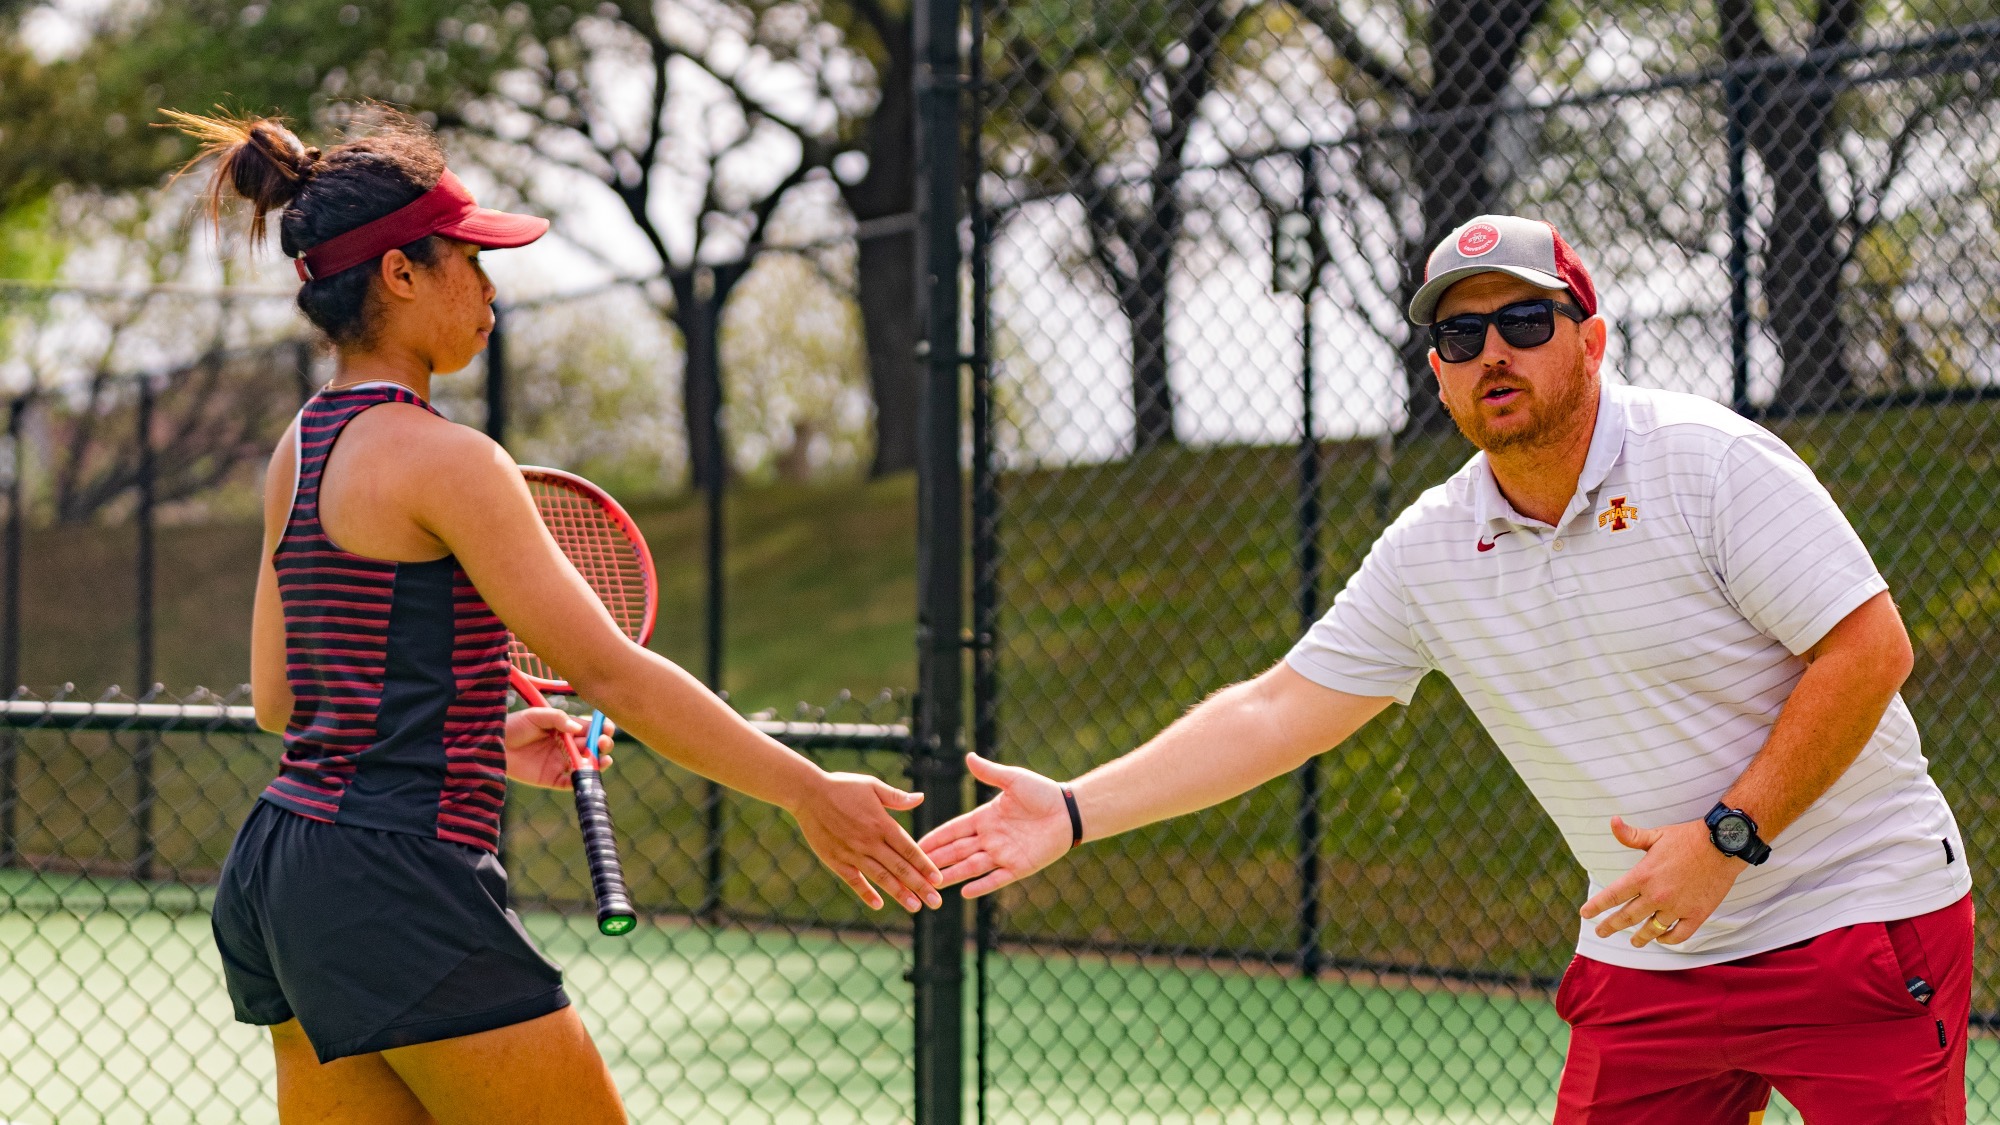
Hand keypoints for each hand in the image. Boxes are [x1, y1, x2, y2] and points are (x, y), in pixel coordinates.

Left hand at [504, 707, 615, 788]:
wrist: (493, 745)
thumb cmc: (514, 726)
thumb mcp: (536, 715)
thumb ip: (557, 718)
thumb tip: (578, 728)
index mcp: (565, 729)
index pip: (589, 729)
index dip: (601, 728)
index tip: (606, 728)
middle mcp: (567, 746)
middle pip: (592, 747)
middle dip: (602, 744)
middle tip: (601, 742)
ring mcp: (561, 763)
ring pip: (586, 765)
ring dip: (597, 762)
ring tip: (601, 758)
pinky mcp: (552, 779)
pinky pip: (570, 782)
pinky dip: (581, 780)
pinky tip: (587, 773)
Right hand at [791, 772, 943, 912]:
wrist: (808, 793)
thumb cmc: (843, 786)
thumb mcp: (872, 786)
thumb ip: (897, 797)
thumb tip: (920, 798)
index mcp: (882, 824)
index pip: (909, 849)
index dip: (925, 866)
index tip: (938, 880)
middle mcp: (870, 842)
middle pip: (900, 868)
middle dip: (920, 886)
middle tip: (936, 902)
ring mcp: (852, 853)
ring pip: (881, 878)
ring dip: (899, 893)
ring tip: (915, 906)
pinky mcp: (836, 860)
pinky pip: (854, 880)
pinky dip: (866, 893)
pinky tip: (879, 905)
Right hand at [918, 753, 1071, 898]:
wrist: (1069, 810)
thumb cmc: (1043, 793)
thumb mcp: (1013, 780)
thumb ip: (990, 772)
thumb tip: (968, 756)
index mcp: (985, 818)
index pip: (954, 830)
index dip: (935, 838)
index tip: (915, 844)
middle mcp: (990, 838)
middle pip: (957, 851)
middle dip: (936, 860)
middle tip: (912, 869)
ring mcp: (1003, 854)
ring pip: (971, 867)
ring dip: (952, 875)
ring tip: (932, 885)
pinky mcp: (1019, 866)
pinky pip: (996, 878)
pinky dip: (981, 886)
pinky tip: (964, 892)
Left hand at [1580, 816, 1746, 947]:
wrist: (1722, 845)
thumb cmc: (1687, 839)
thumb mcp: (1656, 835)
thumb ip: (1631, 835)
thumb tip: (1612, 821)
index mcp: (1643, 876)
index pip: (1612, 896)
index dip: (1596, 907)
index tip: (1585, 914)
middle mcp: (1656, 895)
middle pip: (1627, 917)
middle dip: (1611, 926)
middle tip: (1601, 932)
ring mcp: (1677, 907)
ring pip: (1652, 930)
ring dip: (1640, 937)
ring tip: (1633, 941)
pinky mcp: (1697, 915)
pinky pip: (1679, 935)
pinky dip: (1668, 940)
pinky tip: (1662, 939)